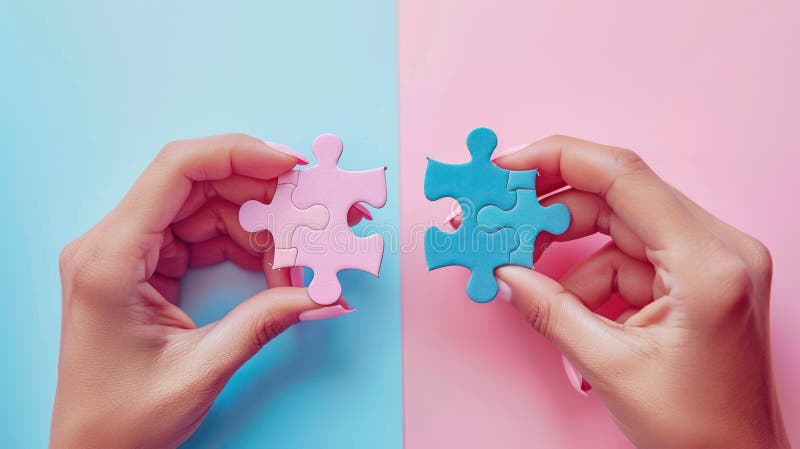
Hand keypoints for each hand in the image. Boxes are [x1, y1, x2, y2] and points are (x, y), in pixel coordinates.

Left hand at [51, 134, 364, 448]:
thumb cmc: (122, 419)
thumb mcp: (199, 370)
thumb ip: (262, 323)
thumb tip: (323, 295)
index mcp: (111, 259)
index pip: (176, 171)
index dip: (238, 154)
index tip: (290, 165)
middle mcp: (114, 244)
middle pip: (197, 185)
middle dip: (261, 192)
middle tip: (312, 211)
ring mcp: (129, 253)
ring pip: (205, 208)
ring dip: (258, 225)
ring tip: (298, 255)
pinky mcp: (146, 267)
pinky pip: (204, 236)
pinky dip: (245, 247)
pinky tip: (274, 270)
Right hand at [491, 136, 789, 448]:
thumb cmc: (699, 429)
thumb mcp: (611, 367)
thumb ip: (549, 311)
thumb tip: (503, 273)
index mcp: (707, 263)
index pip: (624, 175)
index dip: (556, 159)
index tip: (505, 166)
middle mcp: (717, 247)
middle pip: (616, 198)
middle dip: (553, 213)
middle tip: (502, 224)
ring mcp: (709, 260)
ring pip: (618, 230)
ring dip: (571, 260)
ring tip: (539, 293)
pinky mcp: (695, 276)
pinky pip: (628, 260)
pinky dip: (594, 282)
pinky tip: (581, 318)